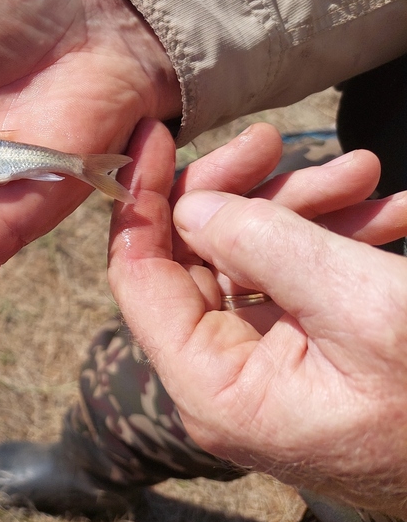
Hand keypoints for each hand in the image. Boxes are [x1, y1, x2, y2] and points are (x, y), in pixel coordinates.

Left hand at [108, 119, 406, 514]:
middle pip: (194, 259)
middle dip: (243, 195)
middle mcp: (221, 383)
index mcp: (214, 388)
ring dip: (301, 212)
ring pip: (247, 262)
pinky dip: (329, 245)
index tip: (154, 133)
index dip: (142, 197)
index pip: (138, 275)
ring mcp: (260, 374)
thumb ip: (265, 245)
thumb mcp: (361, 305)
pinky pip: (291, 287)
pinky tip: (387, 215)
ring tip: (364, 174)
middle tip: (275, 142)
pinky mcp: (299, 363)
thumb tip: (192, 206)